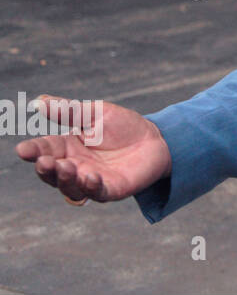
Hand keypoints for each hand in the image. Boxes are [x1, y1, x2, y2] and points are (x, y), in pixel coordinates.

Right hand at [15, 95, 171, 203]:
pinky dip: (92, 187)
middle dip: (46, 169)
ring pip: (70, 187)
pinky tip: (91, 177)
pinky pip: (97, 193)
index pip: (44, 149)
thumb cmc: (123, 126)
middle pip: (53, 172)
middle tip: (45, 161)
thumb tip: (40, 101)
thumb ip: (70, 111)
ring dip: (66, 179)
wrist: (156, 138)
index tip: (23, 150)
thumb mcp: (96, 113)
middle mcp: (75, 166)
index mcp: (67, 146)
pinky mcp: (111, 189)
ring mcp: (91, 180)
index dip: (33, 151)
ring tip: (67, 167)